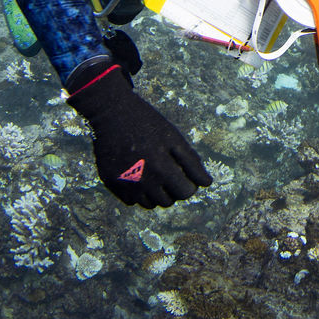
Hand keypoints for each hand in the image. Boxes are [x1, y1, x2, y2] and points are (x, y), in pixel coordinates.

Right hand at [65, 61, 210, 207]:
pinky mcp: (111, 184)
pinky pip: (131, 201)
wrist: (112, 113)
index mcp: (162, 168)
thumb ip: (191, 162)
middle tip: (168, 172)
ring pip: (149, 205)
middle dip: (173, 190)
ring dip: (156, 194)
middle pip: (167, 202)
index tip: (185, 175)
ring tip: (154, 173)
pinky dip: (138, 193)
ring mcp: (125, 184)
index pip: (185, 193)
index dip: (189, 184)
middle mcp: (143, 182)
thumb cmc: (148, 123)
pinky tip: (138, 174)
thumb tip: (207, 183)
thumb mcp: (174, 138)